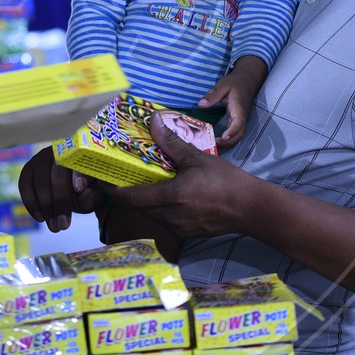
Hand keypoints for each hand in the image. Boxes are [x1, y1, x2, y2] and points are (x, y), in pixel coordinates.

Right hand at [18, 146, 103, 232]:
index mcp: (81, 153)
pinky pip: (25, 185)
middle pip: (57, 174)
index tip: (79, 190)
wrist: (72, 184)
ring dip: (46, 207)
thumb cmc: (88, 188)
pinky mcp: (29, 168)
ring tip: (54, 227)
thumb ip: (94, 194)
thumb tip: (83, 197)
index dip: (79, 174)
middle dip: (60, 201)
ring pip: (40, 181)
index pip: (80, 161)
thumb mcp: (96, 193)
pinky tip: (40, 218)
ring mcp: (42, 158)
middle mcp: (59, 151)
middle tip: (63, 225)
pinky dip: (31, 203)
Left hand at [108, 113, 255, 238]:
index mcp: (169, 198)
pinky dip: (158, 206)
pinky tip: (165, 192)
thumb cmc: (226, 182)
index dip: (111, 187)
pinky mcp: (186, 233)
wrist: (251, 209)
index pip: (128, 197)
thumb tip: (153, 121)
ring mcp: (177, 228)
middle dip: (126, 190)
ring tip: (142, 179)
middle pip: (136, 205)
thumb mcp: (197, 158)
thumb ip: (172, 143)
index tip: (103, 175)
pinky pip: (163, 219)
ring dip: (143, 198)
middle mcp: (168, 218)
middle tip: (121, 172)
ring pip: (149, 213)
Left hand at [198, 56, 265, 151]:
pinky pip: (233, 134)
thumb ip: (213, 94)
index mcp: (239, 109)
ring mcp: (240, 121)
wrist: (247, 81)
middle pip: (238, 135)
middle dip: (227, 143)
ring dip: (226, 144)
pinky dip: (226, 140)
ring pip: (236, 137)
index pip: (238, 123)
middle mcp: (241, 118)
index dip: (232, 131)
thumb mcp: (223, 85)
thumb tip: (201, 104)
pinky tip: (214, 141)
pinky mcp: (236, 122)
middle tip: (212, 144)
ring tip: (211, 145)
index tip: (224, 137)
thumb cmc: (235, 83)